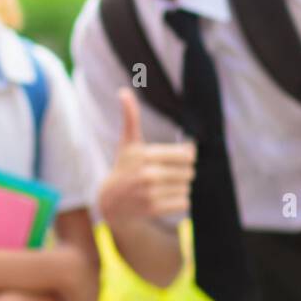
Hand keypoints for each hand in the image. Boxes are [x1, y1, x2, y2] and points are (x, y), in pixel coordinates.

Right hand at [97, 88, 195, 222]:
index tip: (176, 158)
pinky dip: (178, 201)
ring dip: (180, 187)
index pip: (188, 154)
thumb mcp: (128, 143)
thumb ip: (130, 117)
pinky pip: (183, 202)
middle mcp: (148, 174)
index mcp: (145, 154)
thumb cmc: (124, 167)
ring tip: (163, 186)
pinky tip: (163, 198)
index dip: (186, 156)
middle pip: (189, 171)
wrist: (111, 202)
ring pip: (187, 187)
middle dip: (182, 173)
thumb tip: (123, 91)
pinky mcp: (154, 209)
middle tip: (167, 174)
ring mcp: (150, 193)